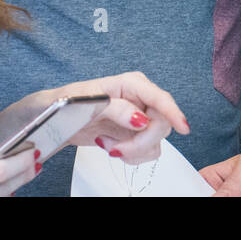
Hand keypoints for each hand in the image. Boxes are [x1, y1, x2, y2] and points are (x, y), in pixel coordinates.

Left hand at [49, 71, 189, 164]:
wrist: (57, 120)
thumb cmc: (69, 102)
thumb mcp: (89, 103)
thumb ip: (117, 109)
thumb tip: (141, 119)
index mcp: (132, 84)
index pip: (160, 98)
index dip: (174, 113)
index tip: (183, 128)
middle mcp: (141, 99)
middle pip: (161, 123)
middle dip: (141, 142)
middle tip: (117, 149)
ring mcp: (140, 118)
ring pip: (156, 140)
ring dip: (133, 150)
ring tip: (108, 145)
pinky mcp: (136, 134)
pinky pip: (147, 151)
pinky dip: (131, 156)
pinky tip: (111, 146)